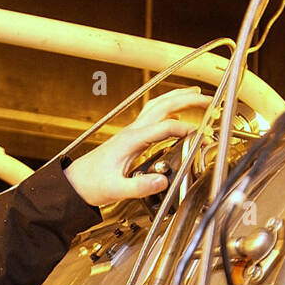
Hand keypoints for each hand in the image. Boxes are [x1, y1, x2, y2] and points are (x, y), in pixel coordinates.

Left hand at [64, 87, 214, 205]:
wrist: (74, 183)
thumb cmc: (91, 184)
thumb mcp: (116, 189)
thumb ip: (139, 187)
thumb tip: (161, 182)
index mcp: (131, 140)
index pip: (165, 127)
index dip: (185, 129)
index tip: (202, 134)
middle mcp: (132, 131)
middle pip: (163, 105)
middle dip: (187, 100)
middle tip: (209, 100)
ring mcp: (131, 132)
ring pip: (157, 106)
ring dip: (177, 98)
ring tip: (196, 96)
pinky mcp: (130, 137)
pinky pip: (153, 116)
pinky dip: (168, 109)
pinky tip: (175, 115)